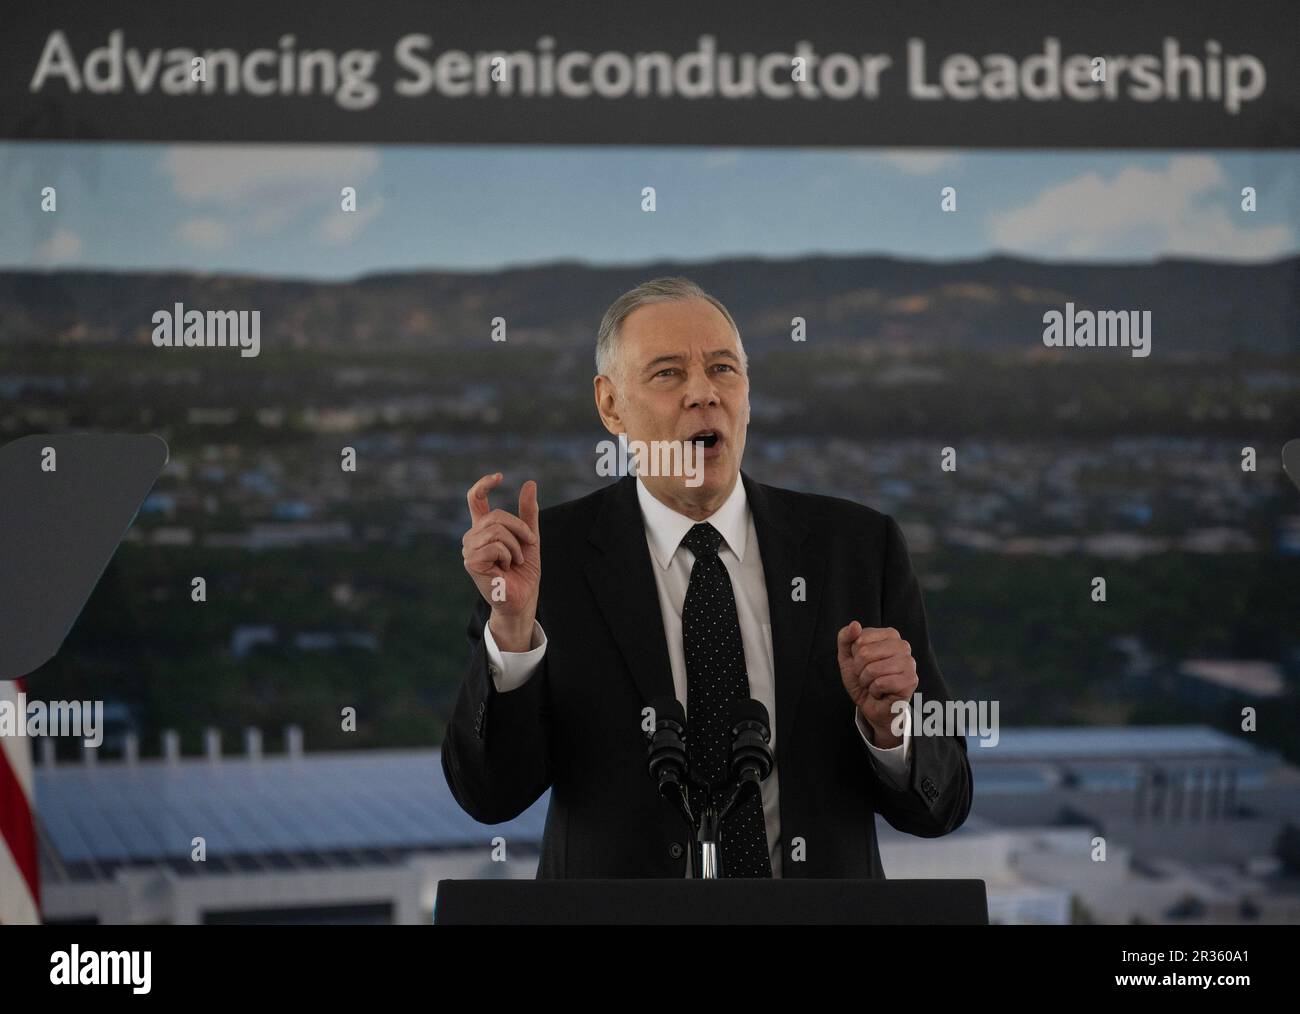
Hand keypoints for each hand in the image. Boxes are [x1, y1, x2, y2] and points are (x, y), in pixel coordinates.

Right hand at [462, 473, 540, 650]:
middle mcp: (473, 536)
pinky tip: (505, 568)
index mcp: (484, 529)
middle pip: (496, 515)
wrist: (523, 599)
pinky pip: (495, 545)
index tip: (499, 476)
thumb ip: (528, 513)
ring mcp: (469, 549)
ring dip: (515, 545)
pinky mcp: (471, 562)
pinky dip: (508, 555)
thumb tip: (530, 483)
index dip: (484, 484)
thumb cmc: (524, 572)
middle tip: (529, 544)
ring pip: (496, 529)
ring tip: (515, 561)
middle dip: (520, 528)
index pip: (476, 499)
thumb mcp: (529, 537)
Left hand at [837, 622, 917, 746]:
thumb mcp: (847, 657)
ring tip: (874, 684)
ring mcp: (909, 663)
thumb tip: (855, 624)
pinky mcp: (911, 681)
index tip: (862, 663)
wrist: (871, 706)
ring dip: (866, 681)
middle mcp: (903, 645)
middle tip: (867, 676)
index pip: (860, 638)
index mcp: (890, 635)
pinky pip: (880, 683)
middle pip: (865, 653)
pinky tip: (882, 692)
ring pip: (873, 669)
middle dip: (859, 670)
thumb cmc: (862, 679)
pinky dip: (875, 691)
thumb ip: (846, 638)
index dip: (854, 655)